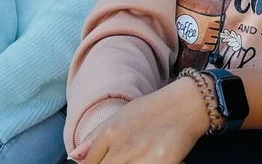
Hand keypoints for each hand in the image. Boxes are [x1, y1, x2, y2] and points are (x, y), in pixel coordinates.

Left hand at [70, 78, 210, 163]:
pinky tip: (148, 160)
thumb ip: (95, 136)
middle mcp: (122, 146)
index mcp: (110, 132)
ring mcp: (141, 156)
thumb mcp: (121, 116)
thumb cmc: (153, 110)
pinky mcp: (160, 163)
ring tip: (135, 158)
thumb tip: (74, 156)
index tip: (108, 160)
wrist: (186, 104)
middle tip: (126, 158)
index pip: (90, 163)